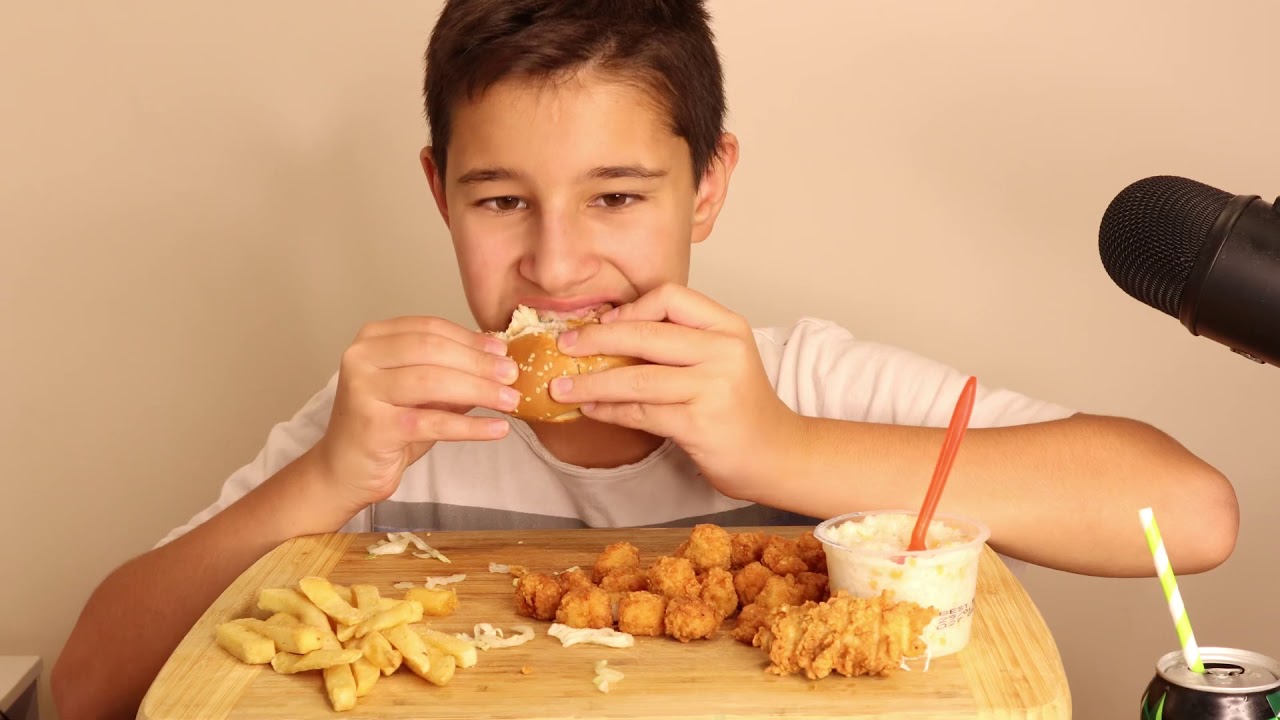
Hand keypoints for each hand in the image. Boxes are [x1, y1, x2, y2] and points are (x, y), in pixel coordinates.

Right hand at [311, 316, 519, 510]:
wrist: (344, 470)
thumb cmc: (386, 426)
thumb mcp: (421, 392)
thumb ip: (451, 372)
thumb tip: (500, 360)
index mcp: (373, 339)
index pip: (430, 328)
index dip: (471, 339)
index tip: (503, 351)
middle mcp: (361, 358)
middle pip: (432, 350)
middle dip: (479, 363)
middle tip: (513, 375)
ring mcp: (364, 391)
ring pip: (433, 382)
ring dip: (479, 390)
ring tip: (511, 400)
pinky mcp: (374, 427)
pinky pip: (433, 423)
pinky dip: (470, 426)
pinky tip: (496, 429)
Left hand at [549, 284, 799, 498]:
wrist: (777, 454)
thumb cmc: (740, 405)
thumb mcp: (723, 357)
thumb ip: (682, 339)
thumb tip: (611, 329)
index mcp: (728, 326)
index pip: (671, 296)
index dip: (631, 307)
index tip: (603, 321)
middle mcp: (724, 352)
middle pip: (645, 335)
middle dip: (595, 340)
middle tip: (563, 346)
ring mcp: (713, 389)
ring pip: (636, 379)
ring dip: (590, 383)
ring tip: (562, 387)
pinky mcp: (700, 425)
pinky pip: (640, 413)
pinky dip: (609, 411)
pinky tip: (591, 409)